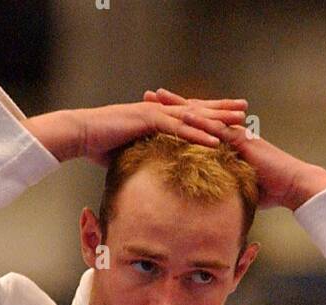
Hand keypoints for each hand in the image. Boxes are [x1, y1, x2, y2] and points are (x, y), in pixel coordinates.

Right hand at [74, 95, 248, 166]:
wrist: (81, 134)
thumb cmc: (99, 145)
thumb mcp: (128, 153)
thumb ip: (144, 157)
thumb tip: (151, 174)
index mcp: (157, 117)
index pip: (189, 114)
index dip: (210, 115)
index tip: (229, 117)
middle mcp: (159, 111)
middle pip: (197, 109)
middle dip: (221, 109)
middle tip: (244, 108)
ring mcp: (155, 113)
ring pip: (193, 116)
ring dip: (216, 119)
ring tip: (238, 122)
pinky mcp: (148, 120)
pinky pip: (178, 128)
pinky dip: (196, 133)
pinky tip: (214, 138)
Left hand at [144, 87, 325, 209]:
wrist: (292, 185)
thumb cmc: (270, 190)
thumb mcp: (238, 187)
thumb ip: (223, 186)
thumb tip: (209, 202)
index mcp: (226, 141)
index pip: (198, 125)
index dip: (177, 117)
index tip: (156, 112)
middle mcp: (230, 132)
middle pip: (196, 113)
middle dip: (171, 105)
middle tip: (148, 96)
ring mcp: (236, 134)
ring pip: (203, 115)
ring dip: (180, 106)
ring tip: (158, 98)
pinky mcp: (243, 141)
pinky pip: (218, 129)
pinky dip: (201, 121)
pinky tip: (183, 115)